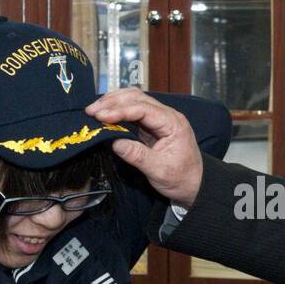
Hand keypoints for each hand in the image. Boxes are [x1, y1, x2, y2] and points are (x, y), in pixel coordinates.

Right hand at [85, 89, 203, 207]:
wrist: (194, 185)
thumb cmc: (181, 179)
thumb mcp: (159, 171)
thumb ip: (138, 156)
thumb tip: (115, 142)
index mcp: (172, 123)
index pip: (143, 108)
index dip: (120, 110)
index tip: (100, 116)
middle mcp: (166, 116)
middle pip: (137, 97)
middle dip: (113, 101)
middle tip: (91, 110)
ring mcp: (159, 119)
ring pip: (134, 100)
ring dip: (113, 102)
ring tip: (94, 110)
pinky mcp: (151, 126)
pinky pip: (132, 111)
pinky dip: (117, 110)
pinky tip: (104, 115)